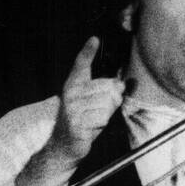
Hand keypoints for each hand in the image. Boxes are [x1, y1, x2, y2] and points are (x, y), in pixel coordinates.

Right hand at [49, 36, 126, 166]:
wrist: (63, 146)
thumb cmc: (81, 123)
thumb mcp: (91, 104)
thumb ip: (104, 92)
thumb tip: (121, 85)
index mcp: (73, 86)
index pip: (81, 65)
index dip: (87, 51)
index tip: (95, 39)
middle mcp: (71, 94)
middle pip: (107, 88)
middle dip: (112, 101)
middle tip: (99, 112)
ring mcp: (72, 108)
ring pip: (107, 104)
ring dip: (106, 115)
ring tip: (93, 121)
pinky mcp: (77, 123)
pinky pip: (102, 118)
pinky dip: (101, 125)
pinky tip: (91, 128)